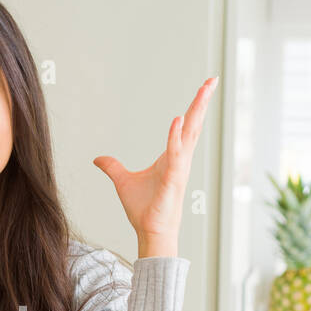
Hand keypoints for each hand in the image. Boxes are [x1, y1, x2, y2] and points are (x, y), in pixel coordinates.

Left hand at [93, 76, 217, 256]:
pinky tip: (177, 120)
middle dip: (203, 101)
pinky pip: (175, 153)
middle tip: (213, 79)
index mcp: (173, 156)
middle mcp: (181, 158)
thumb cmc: (144, 209)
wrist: (149, 230)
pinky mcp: (173, 178)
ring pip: (191, 133)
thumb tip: (98, 159)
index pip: (187, 125)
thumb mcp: (122, 181)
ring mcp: (179, 167)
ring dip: (197, 111)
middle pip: (195, 123)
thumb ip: (112, 167)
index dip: (195, 107)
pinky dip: (176, 137)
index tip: (204, 88)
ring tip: (204, 90)